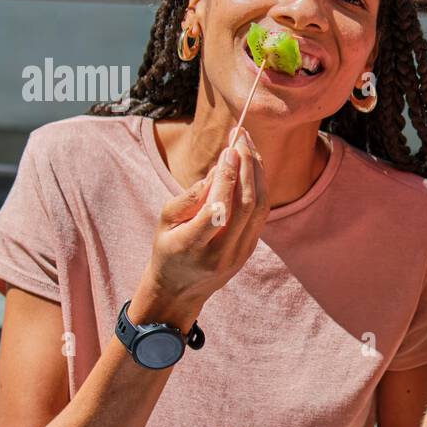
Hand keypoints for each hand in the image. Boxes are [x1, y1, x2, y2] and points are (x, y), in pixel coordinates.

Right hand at [133, 129, 268, 323]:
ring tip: (249, 145)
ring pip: (259, 208)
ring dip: (257, 173)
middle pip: (246, 205)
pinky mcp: (250, 250)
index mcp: (192, 247)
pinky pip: (261, 214)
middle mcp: (221, 254)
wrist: (180, 290)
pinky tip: (254, 166)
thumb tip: (217, 170)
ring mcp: (240, 254)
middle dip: (247, 166)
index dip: (226, 177)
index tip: (228, 149)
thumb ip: (189, 197)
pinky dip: (260, 187)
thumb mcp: (165, 222)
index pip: (217, 209)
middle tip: (241, 137)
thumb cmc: (167, 249)